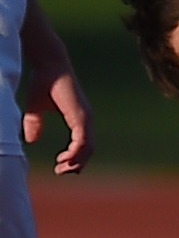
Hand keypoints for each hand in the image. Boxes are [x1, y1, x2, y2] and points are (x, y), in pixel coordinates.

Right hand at [22, 57, 92, 173]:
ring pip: (88, 147)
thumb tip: (31, 140)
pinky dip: (76, 152)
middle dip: (77, 164)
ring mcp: (85, 117)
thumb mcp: (35, 108)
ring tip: (63, 169)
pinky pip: (83, 139)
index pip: (83, 143)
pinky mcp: (81, 115)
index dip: (75, 157)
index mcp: (79, 118)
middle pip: (88, 149)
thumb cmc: (43, 83)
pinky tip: (65, 159)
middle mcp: (86, 119)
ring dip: (77, 161)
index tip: (61, 166)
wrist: (48, 65)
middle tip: (62, 172)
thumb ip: (35, 124)